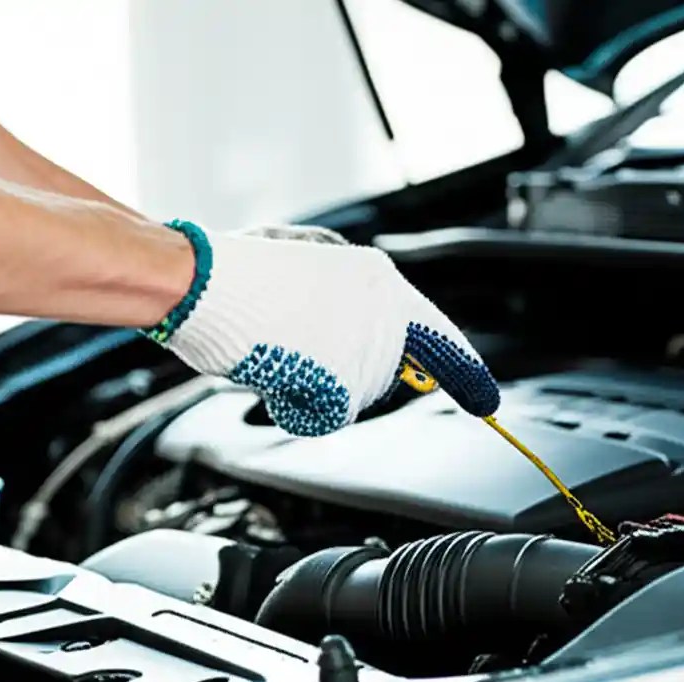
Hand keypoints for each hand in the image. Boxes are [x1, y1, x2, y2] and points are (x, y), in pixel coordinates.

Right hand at [156, 222, 499, 435]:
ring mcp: (366, 346)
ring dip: (315, 387)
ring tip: (274, 349)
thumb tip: (351, 333)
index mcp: (378, 276)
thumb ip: (342, 298)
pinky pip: (327, 415)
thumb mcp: (303, 265)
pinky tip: (271, 372)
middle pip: (383, 374)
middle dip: (344, 375)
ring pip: (354, 396)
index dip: (461, 370)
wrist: (201, 281)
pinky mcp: (343, 378)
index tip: (482, 399)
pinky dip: (297, 406)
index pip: (435, 333)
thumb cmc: (236, 271)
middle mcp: (384, 309)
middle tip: (294, 349)